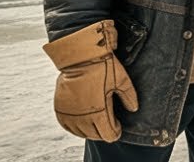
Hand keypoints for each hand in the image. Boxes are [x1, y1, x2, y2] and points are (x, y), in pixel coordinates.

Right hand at [42, 20, 138, 141]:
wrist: (80, 56)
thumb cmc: (103, 67)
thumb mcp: (122, 80)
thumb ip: (129, 97)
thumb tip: (134, 109)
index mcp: (99, 112)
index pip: (109, 134)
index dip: (116, 132)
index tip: (118, 127)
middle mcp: (82, 116)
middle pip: (95, 135)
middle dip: (104, 132)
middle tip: (110, 126)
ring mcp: (69, 113)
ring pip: (80, 132)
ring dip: (90, 131)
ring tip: (97, 124)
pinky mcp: (60, 108)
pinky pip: (67, 125)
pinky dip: (75, 127)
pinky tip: (82, 123)